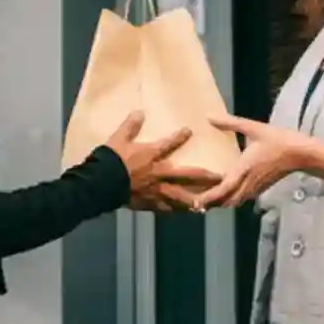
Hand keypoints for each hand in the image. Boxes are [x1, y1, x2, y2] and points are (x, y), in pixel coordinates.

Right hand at [105, 111, 222, 211]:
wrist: (102, 183)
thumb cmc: (111, 160)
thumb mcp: (118, 139)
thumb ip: (130, 126)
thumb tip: (139, 111)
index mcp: (152, 155)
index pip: (170, 143)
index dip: (180, 136)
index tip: (190, 131)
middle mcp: (160, 173)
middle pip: (188, 174)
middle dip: (205, 175)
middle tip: (221, 177)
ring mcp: (156, 190)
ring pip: (181, 196)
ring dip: (194, 199)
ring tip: (206, 203)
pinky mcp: (149, 203)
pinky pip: (165, 208)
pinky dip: (173, 210)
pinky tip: (180, 212)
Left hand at [196, 114, 309, 208]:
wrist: (301, 153)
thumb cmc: (278, 139)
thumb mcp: (254, 128)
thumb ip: (231, 123)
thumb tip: (209, 117)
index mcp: (244, 169)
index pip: (223, 189)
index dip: (208, 198)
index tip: (194, 201)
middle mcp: (248, 182)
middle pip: (226, 201)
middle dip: (210, 204)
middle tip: (192, 202)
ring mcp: (255, 188)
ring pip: (234, 202)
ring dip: (220, 203)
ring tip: (204, 200)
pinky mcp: (260, 188)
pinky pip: (242, 198)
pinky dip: (230, 199)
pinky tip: (223, 193)